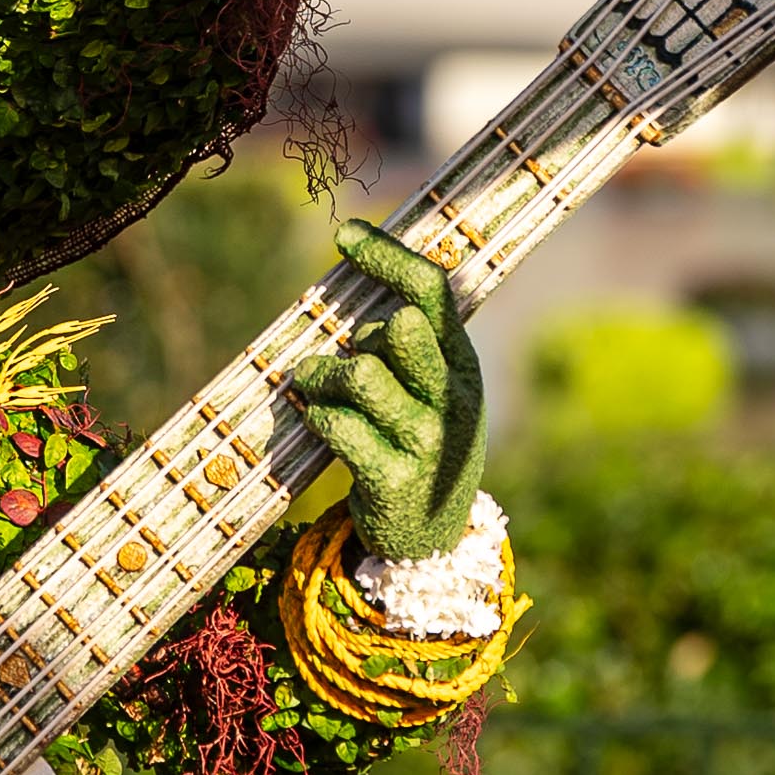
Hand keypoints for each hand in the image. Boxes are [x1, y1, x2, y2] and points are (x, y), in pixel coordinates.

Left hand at [289, 220, 486, 564]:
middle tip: (329, 362)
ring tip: (313, 388)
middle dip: (354, 335)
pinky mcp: (393, 479)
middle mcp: (452, 397)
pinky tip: (320, 423)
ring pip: (358, 374)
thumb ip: (404, 346)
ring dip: (322, 376)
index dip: (387, 256)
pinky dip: (317, 416)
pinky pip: (338, 426)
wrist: (429, 539)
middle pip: (396, 330)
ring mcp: (426, 440)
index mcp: (462, 363)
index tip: (344, 234)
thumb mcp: (428, 391)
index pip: (431, 291)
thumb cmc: (415, 445)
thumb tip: (364, 302)